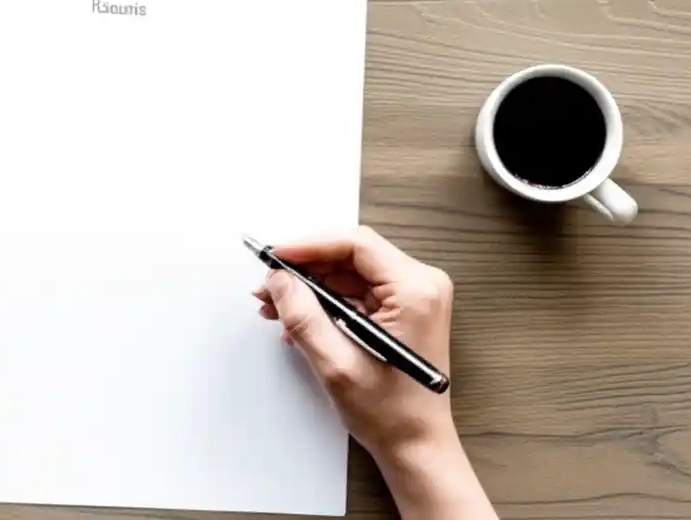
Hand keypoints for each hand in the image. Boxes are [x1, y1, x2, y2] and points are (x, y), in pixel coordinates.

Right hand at [255, 226, 495, 519]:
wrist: (417, 445)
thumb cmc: (391, 414)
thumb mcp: (336, 365)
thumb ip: (304, 316)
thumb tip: (279, 280)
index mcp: (415, 291)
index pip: (355, 244)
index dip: (309, 246)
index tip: (275, 256)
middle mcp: (421, 285)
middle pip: (351, 255)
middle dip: (305, 269)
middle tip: (269, 286)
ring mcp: (414, 296)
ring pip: (350, 272)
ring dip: (312, 286)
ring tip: (276, 306)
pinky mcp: (404, 309)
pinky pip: (358, 290)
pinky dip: (326, 300)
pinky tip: (299, 318)